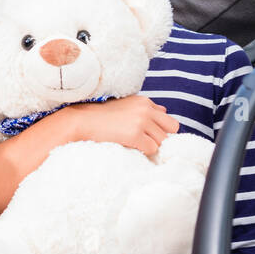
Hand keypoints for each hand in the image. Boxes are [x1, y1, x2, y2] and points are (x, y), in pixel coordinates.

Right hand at [63, 96, 179, 156]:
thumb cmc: (102, 116)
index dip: (160, 129)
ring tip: (136, 145)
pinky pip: (152, 148)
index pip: (167, 118)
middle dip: (162, 137)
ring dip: (152, 145)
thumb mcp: (126, 105)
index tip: (149, 135)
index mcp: (145, 101)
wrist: (83, 121)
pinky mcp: (135, 134)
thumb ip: (145, 108)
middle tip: (147, 143)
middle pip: (171, 128)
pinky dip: (144, 152)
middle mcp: (146, 109)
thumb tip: (164, 110)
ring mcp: (141, 121)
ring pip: (162, 140)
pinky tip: (132, 148)